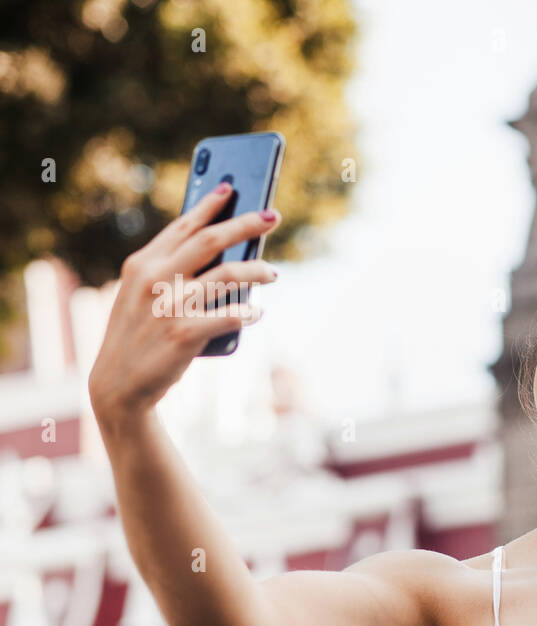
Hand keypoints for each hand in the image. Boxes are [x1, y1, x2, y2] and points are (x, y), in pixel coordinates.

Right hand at [88, 185, 279, 421]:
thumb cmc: (140, 334)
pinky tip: (258, 312)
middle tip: (273, 216)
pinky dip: (250, 313)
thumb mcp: (143, 295)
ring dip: (258, 271)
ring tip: (273, 273)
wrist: (119, 383)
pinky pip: (231, 315)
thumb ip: (172, 271)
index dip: (210, 205)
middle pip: (210, 240)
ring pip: (228, 275)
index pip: (183, 226)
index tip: (232, 188)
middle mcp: (154, 278)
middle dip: (245, 224)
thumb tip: (223, 251)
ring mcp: (169, 305)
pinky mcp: (184, 333)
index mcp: (143, 263)